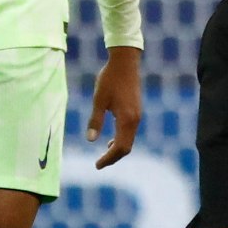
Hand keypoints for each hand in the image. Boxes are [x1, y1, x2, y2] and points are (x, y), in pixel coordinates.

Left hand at [87, 46, 142, 168]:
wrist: (125, 62)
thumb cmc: (110, 79)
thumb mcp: (98, 100)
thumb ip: (95, 120)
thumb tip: (90, 140)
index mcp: (126, 119)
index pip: (119, 147)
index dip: (108, 158)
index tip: (97, 165)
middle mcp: (135, 120)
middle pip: (127, 147)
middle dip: (114, 157)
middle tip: (99, 164)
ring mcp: (138, 115)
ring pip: (130, 139)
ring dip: (118, 149)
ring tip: (104, 153)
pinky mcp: (136, 110)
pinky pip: (130, 131)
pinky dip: (121, 139)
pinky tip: (111, 139)